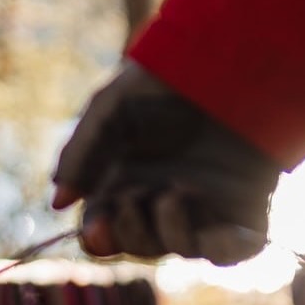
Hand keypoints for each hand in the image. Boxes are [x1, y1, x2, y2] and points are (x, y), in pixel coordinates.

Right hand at [52, 60, 281, 265]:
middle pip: (137, 246)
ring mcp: (207, 208)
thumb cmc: (169, 76)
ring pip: (179, 250)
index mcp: (128, 182)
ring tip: (175, 192)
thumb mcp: (111, 109)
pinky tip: (215, 229)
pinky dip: (222, 249)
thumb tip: (58, 203)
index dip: (99, 237)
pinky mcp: (246, 211)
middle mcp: (164, 200)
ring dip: (169, 231)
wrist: (235, 52)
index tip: (96, 228)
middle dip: (129, 233)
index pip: (106, 230)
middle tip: (132, 199)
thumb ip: (80, 156)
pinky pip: (233, 252)